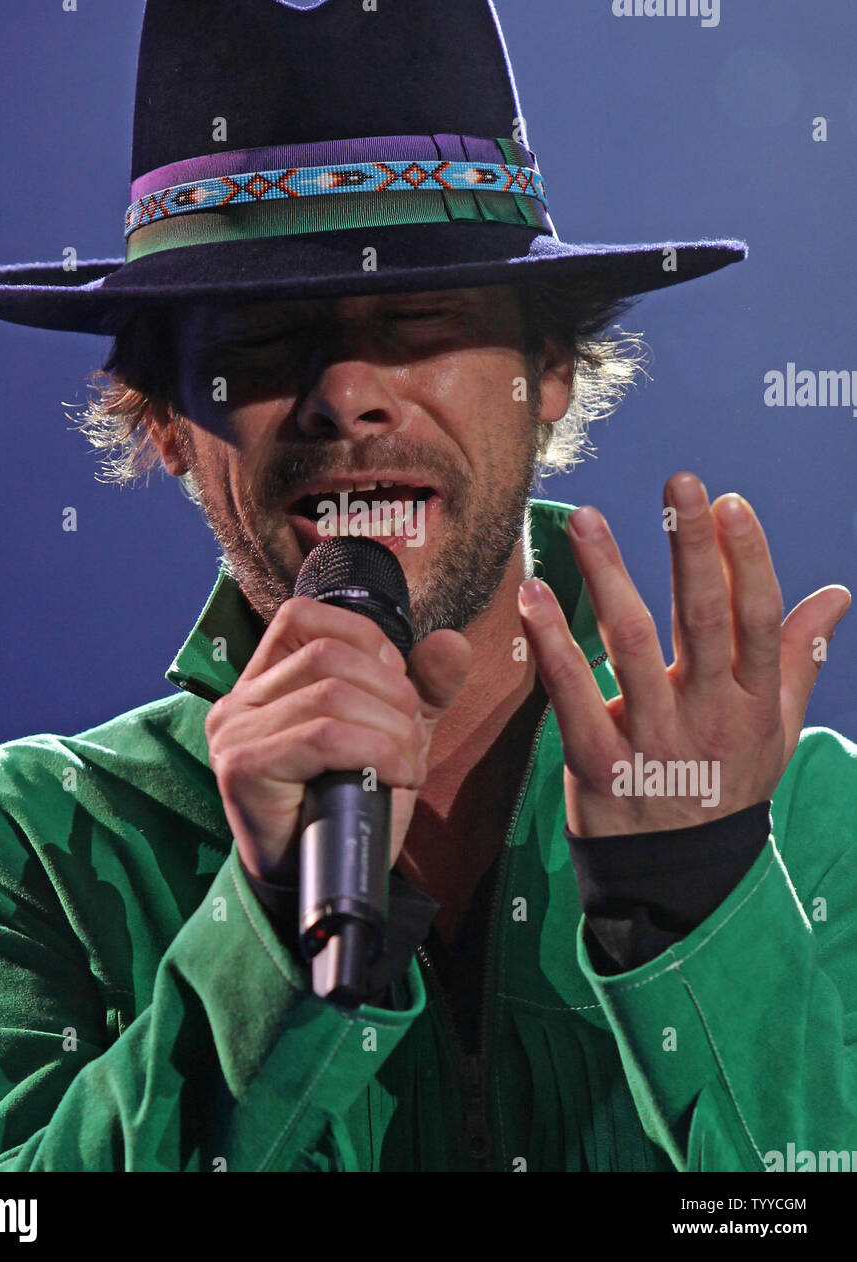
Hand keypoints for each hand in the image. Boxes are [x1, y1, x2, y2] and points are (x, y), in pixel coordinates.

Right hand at [205, 595, 470, 879]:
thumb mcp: (392, 732)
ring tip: (408, 763)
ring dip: (390, 729)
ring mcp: (235, 731)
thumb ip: (423, 686)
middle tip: (412, 740)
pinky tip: (397, 776)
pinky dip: (375, 752)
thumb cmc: (347, 803)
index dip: (367, 643)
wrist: (317, 881)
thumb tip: (454, 641)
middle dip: (391, 694)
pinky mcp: (243, 767)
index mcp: (264, 677)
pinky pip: (323, 737)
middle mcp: (239, 698)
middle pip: (328, 656)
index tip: (397, 692)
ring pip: (331, 695)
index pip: (306, 617)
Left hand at [517, 473, 850, 836]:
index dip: (746, 558)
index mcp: (754, 702)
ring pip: (631, 645)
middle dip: (691, 546)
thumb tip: (837, 595)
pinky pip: (572, 697)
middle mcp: (710, 717)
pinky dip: (551, 645)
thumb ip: (798, 658)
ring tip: (587, 519)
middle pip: (702, 619)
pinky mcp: (600, 765)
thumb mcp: (776, 730)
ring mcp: (654, 742)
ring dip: (609, 576)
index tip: (729, 502)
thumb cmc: (726, 785)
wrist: (679, 877)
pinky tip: (533, 595)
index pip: (757, 618)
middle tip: (678, 482)